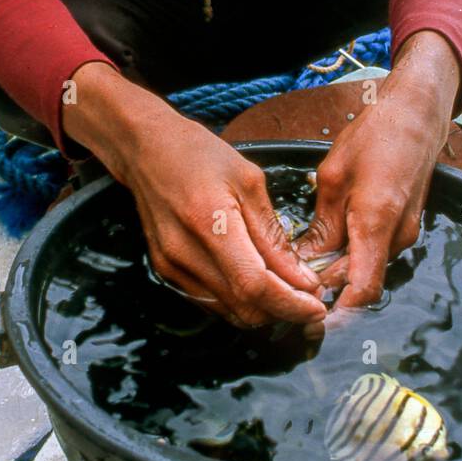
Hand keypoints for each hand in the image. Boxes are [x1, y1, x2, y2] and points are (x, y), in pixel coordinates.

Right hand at [62, 63, 326, 328]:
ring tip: (286, 291)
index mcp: (209, 222)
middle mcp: (184, 251)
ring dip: (261, 309)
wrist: (146, 149)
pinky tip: (256, 283)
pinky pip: (210, 301)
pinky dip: (238, 300)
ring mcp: (171, 265)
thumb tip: (299, 276)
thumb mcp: (248, 180)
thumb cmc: (198, 154)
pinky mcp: (166, 270)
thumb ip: (272, 233)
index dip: (289, 303)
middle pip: (242, 306)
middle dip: (281, 310)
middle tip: (308, 299)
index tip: (315, 306)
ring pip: (228, 311)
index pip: (254, 284)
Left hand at [296, 32, 459, 318]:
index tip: (310, 323)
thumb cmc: (374, 136)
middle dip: (328, 292)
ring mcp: (405, 232)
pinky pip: (375, 251)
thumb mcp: (333, 176)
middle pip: (361, 282)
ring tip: (302, 268)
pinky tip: (326, 246)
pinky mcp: (404, 225)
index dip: (337, 314)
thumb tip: (304, 261)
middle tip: (291, 294)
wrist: (417, 114)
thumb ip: (322, 224)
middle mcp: (398, 236)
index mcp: (377, 223)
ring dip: (338, 272)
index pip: (363, 290)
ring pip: (367, 267)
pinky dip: (351, 255)